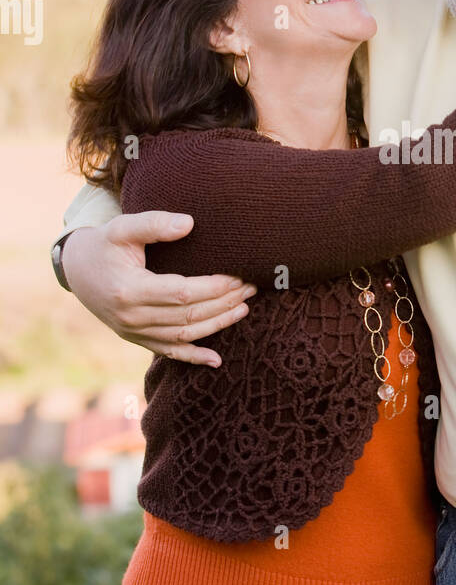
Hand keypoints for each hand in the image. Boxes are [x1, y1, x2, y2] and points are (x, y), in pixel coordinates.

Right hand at [62, 212, 256, 366]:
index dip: (214, 287)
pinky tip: (216, 361)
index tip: (238, 275)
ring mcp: (133, 333)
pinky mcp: (136, 339)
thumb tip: (189, 223)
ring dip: (218, 325)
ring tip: (244, 308)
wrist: (77, 270)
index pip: (183, 293)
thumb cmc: (105, 244)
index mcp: (129, 290)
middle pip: (188, 316)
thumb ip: (154, 223)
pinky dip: (193, 358)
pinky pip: (168, 353)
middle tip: (250, 287)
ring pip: (183, 336)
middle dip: (224, 303)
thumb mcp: (122, 228)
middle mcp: (131, 317)